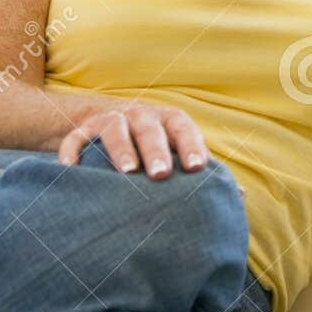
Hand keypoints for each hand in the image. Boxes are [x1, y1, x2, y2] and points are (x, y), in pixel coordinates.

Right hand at [56, 102, 208, 178]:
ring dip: (122, 148)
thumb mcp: (178, 148)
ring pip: (115, 128)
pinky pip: (76, 138)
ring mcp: (111, 120)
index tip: (197, 168)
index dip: (191, 146)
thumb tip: (239, 195)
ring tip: (128, 171)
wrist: (108, 119)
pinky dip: (73, 152)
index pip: (183, 128)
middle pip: (149, 128)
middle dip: (156, 150)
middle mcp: (141, 116)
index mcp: (169, 121)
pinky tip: (73, 171)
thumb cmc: (156, 143)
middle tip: (161, 174)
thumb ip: (204, 169)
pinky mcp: (83, 129)